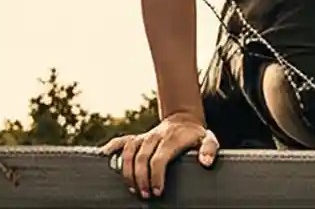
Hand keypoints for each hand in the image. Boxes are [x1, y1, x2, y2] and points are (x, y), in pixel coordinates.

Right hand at [101, 113, 218, 199]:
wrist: (183, 119)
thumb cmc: (195, 135)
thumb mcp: (209, 139)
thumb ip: (209, 149)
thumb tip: (206, 162)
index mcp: (172, 139)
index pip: (159, 158)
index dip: (156, 176)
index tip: (157, 191)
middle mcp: (155, 136)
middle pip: (141, 157)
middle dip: (141, 178)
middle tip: (144, 195)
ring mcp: (144, 136)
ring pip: (128, 151)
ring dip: (127, 170)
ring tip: (131, 188)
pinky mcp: (137, 137)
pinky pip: (121, 140)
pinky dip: (112, 148)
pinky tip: (105, 157)